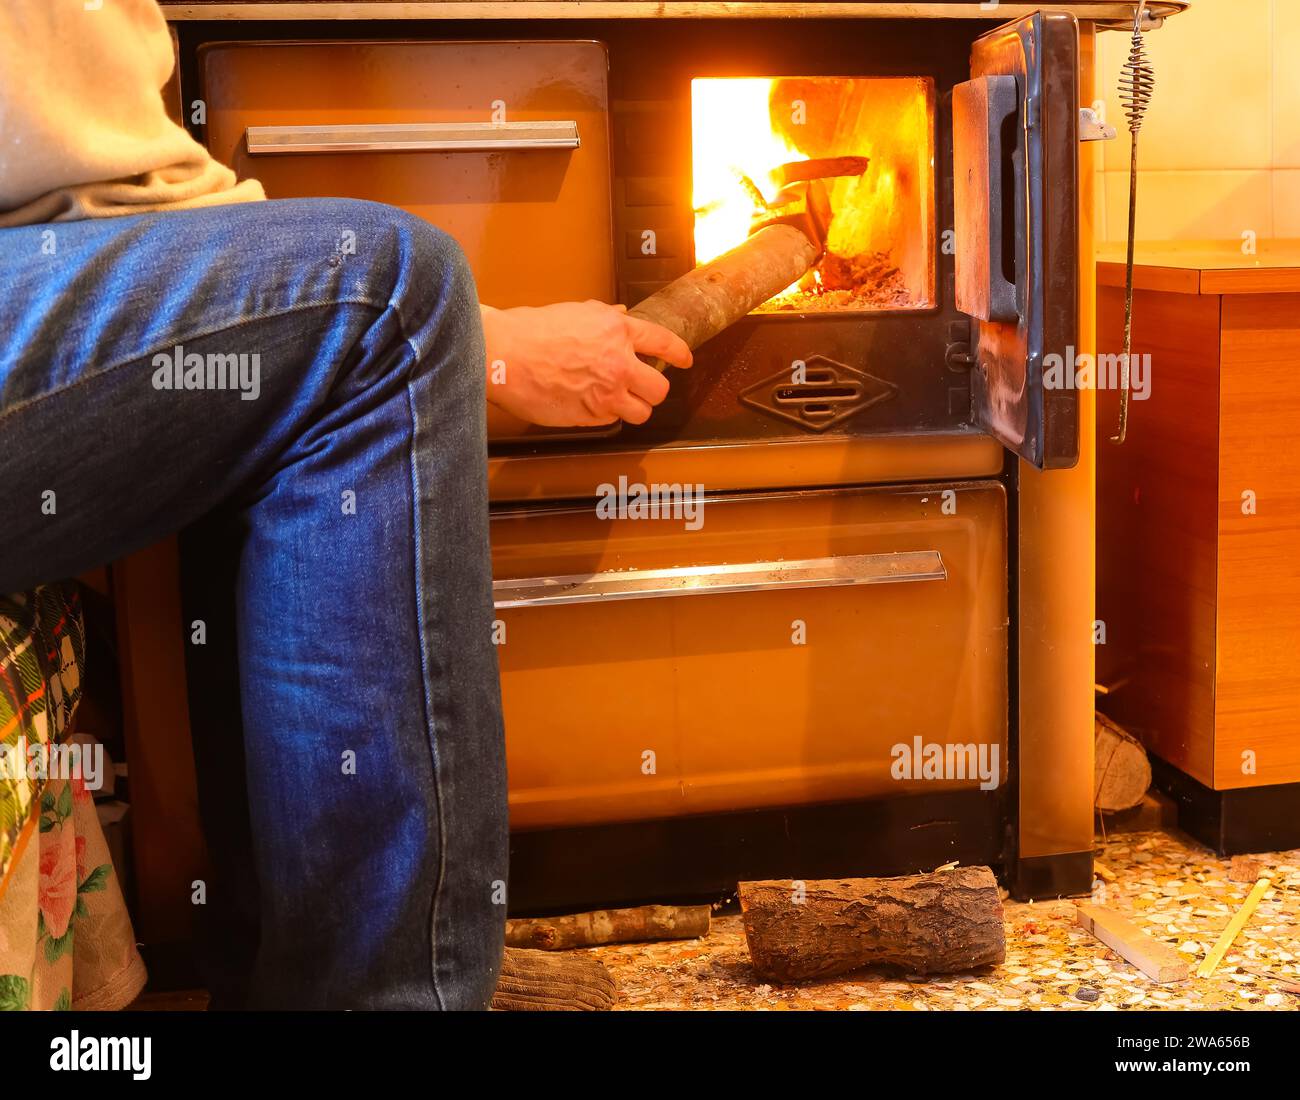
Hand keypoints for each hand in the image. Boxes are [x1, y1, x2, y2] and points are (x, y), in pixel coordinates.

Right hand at [480, 300, 691, 426]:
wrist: (503, 355)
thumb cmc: (530, 331)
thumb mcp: (574, 312)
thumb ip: (603, 317)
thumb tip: (620, 316)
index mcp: (617, 332)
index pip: (664, 343)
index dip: (679, 354)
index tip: (684, 360)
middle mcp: (619, 364)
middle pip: (660, 389)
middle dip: (654, 390)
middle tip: (642, 389)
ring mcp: (606, 394)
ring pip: (641, 413)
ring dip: (633, 409)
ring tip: (618, 403)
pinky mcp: (589, 416)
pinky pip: (609, 421)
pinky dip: (603, 416)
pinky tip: (587, 405)